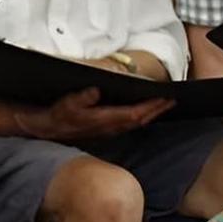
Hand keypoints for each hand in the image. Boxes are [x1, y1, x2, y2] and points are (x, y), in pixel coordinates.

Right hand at [22, 88, 173, 141]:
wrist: (49, 129)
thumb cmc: (59, 115)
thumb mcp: (67, 103)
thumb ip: (82, 97)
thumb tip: (96, 91)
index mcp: (105, 119)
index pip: (135, 113)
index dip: (151, 106)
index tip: (165, 98)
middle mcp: (111, 127)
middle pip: (141, 120)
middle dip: (158, 110)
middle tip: (173, 100)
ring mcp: (110, 130)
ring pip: (138, 123)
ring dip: (152, 114)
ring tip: (165, 104)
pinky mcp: (107, 130)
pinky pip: (131, 124)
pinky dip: (142, 116)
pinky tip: (146, 111)